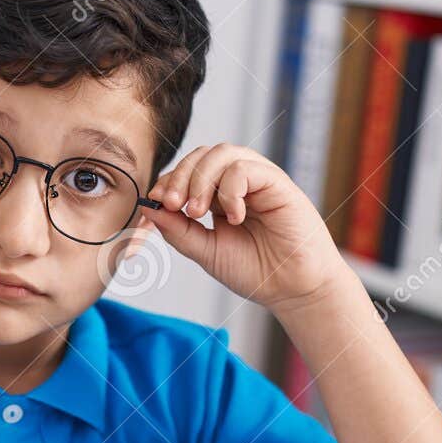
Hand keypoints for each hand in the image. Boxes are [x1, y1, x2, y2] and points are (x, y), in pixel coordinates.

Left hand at [142, 144, 350, 310]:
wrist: (292, 289)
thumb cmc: (256, 271)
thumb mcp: (206, 251)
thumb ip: (178, 230)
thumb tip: (149, 207)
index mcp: (219, 195)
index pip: (187, 172)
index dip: (167, 182)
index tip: (154, 204)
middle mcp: (239, 182)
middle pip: (202, 155)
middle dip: (180, 177)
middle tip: (173, 204)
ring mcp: (259, 180)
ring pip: (223, 153)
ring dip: (201, 179)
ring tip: (198, 212)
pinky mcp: (277, 183)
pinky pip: (246, 168)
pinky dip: (231, 189)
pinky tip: (234, 217)